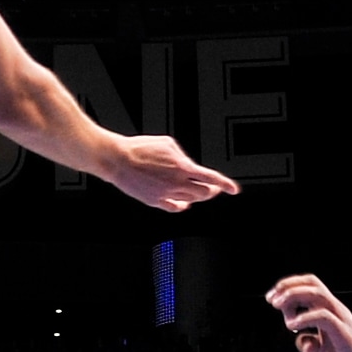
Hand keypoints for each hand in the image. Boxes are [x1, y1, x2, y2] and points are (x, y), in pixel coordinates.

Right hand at [94, 133, 238, 211]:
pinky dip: (182, 206)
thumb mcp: (168, 143)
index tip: (234, 190)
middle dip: (212, 191)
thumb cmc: (140, 148)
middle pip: (204, 193)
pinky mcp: (154, 201)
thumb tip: (188, 166)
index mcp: (183, 168)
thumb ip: (182, 156)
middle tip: (214, 188)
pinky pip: (174, 208)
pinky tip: (184, 203)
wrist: (117, 160)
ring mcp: (166, 195)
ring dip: (198, 197)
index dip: (226, 185)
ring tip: (198, 192)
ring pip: (190, 201)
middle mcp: (177, 184)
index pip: (211, 179)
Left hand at [267, 273, 351, 351]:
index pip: (311, 287)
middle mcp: (337, 310)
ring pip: (317, 294)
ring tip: (277, 305)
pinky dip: (305, 318)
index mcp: (332, 312)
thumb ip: (309, 341)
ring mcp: (342, 319)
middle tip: (271, 298)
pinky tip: (292, 326)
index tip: (272, 300)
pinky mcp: (344, 332)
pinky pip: (323, 316)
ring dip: (294, 296)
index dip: (289, 289)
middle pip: (312, 284)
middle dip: (288, 286)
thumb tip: (299, 337)